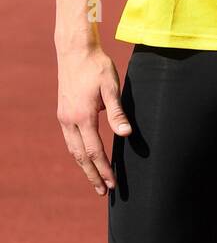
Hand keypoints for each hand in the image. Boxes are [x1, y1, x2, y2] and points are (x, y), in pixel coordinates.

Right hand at [56, 47, 129, 194]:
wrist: (75, 51)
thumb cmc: (97, 67)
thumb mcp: (111, 87)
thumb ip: (117, 112)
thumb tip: (126, 134)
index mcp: (83, 116)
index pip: (95, 151)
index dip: (104, 169)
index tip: (113, 183)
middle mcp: (69, 120)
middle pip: (80, 156)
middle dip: (93, 175)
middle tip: (104, 191)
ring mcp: (64, 117)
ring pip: (73, 150)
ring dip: (84, 167)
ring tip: (95, 180)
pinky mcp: (63, 113)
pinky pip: (70, 140)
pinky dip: (78, 153)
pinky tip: (85, 159)